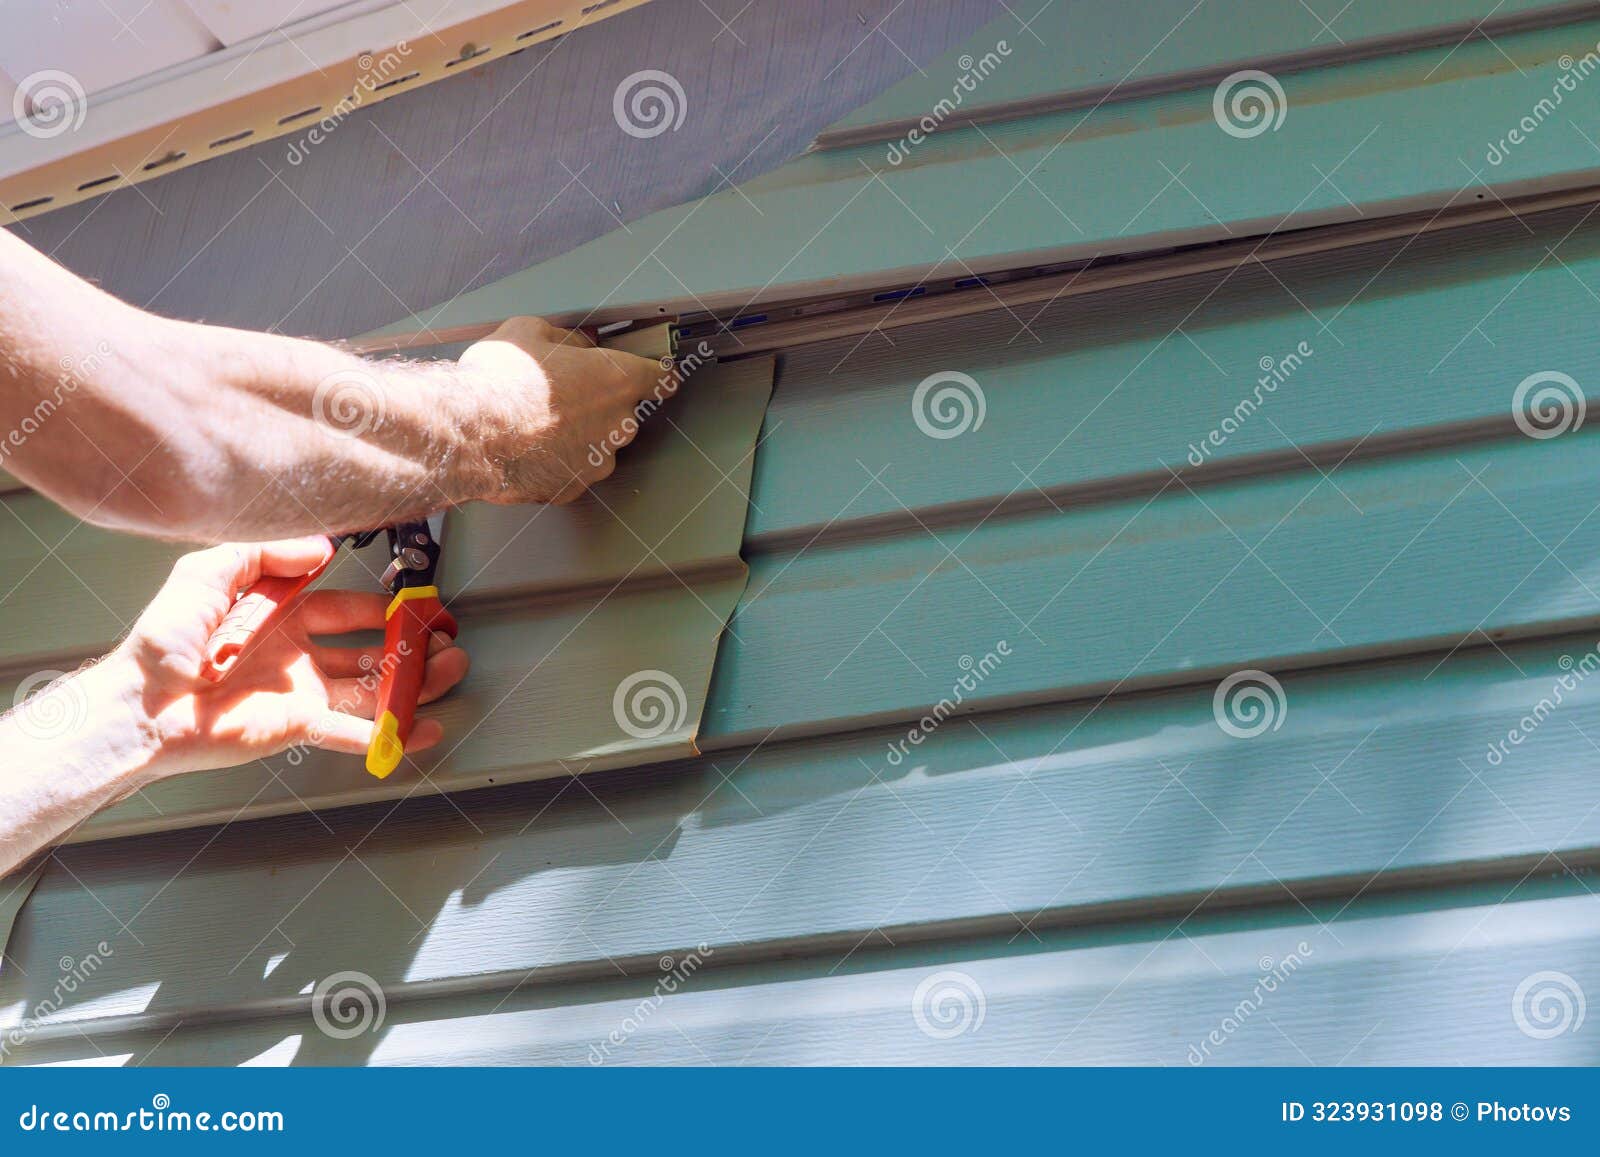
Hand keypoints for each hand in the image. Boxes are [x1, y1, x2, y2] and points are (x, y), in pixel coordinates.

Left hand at [109, 537, 469, 777]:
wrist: (141, 706)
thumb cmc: (161, 645)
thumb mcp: (207, 573)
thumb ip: (262, 553)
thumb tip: (318, 547)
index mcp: (277, 617)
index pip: (344, 607)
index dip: (381, 604)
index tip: (411, 601)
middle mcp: (294, 655)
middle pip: (368, 648)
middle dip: (409, 645)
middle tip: (442, 640)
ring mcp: (299, 692)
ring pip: (371, 687)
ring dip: (412, 683)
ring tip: (448, 673)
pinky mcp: (298, 725)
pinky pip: (352, 730)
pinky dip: (388, 734)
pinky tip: (419, 730)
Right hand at [458, 316, 670, 504]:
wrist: (470, 436)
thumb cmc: (499, 386)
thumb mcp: (529, 332)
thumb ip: (564, 337)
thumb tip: (573, 341)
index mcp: (616, 380)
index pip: (660, 378)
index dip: (658, 376)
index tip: (659, 377)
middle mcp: (617, 424)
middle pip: (622, 412)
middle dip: (598, 403)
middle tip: (560, 393)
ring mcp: (598, 461)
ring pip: (598, 444)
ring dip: (577, 435)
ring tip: (535, 422)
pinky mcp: (573, 487)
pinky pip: (572, 470)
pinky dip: (557, 461)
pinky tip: (529, 447)